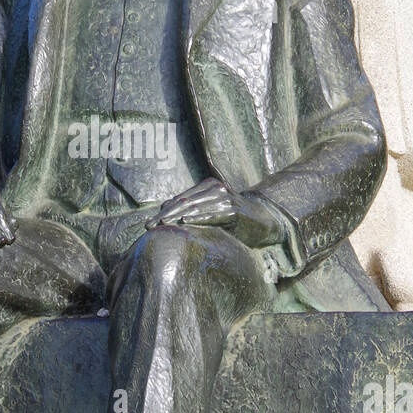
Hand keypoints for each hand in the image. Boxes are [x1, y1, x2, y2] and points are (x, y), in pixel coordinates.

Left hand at [145, 176, 283, 247]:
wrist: (264, 220)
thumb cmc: (234, 217)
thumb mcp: (212, 209)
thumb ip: (192, 206)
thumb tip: (164, 207)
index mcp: (208, 186)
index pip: (180, 199)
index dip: (163, 210)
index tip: (149, 223)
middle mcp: (216, 188)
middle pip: (184, 202)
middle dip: (164, 215)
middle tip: (149, 226)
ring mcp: (225, 198)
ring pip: (195, 207)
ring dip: (175, 217)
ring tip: (161, 225)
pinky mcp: (233, 210)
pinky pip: (212, 214)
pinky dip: (198, 217)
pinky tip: (185, 221)